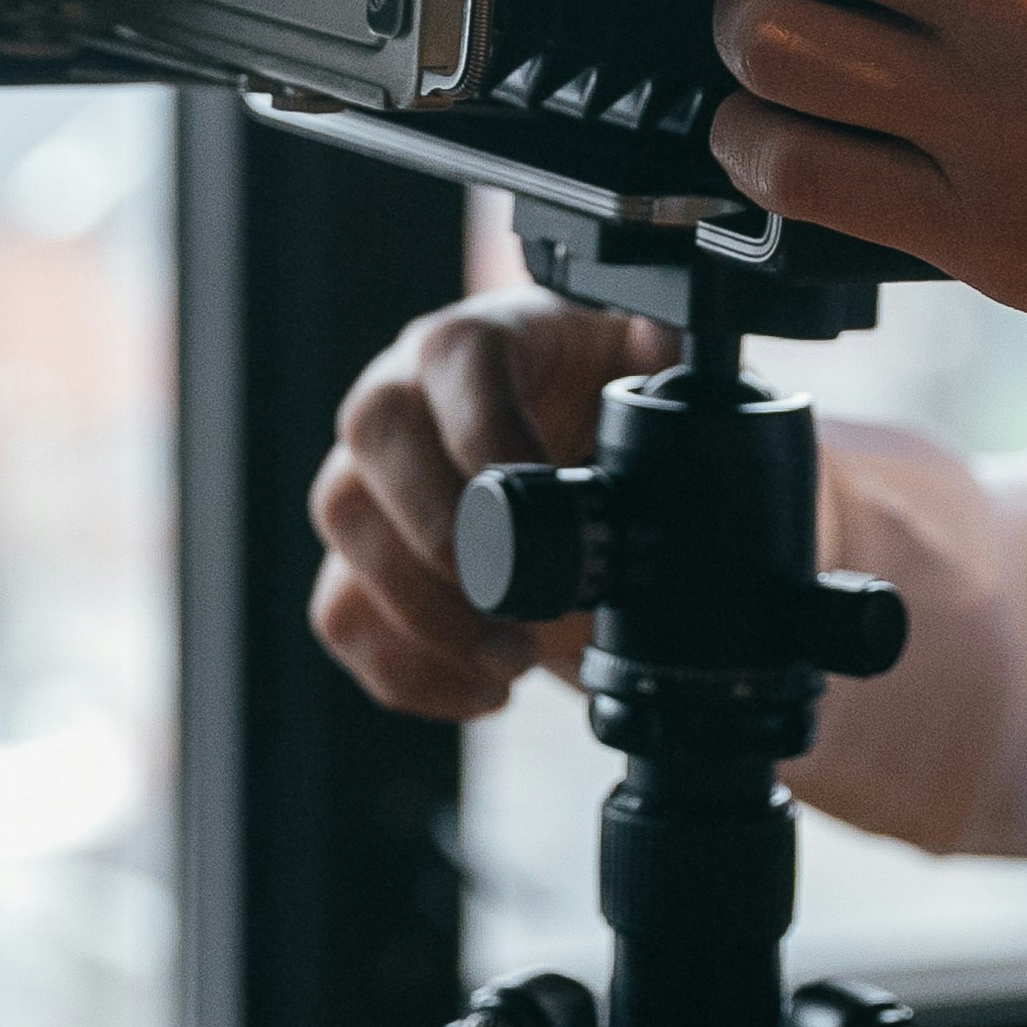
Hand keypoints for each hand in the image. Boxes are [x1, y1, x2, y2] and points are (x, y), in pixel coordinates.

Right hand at [307, 288, 676, 717]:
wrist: (588, 474)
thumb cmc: (613, 421)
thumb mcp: (652, 390)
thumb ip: (666, 384)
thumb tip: (685, 398)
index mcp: (486, 337)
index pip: (457, 355)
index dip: (488, 430)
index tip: (546, 500)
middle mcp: (407, 390)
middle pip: (374, 433)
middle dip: (445, 541)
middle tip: (519, 611)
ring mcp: (369, 471)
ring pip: (346, 526)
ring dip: (427, 616)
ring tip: (515, 663)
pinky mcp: (357, 555)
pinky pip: (341, 611)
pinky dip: (408, 670)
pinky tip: (482, 688)